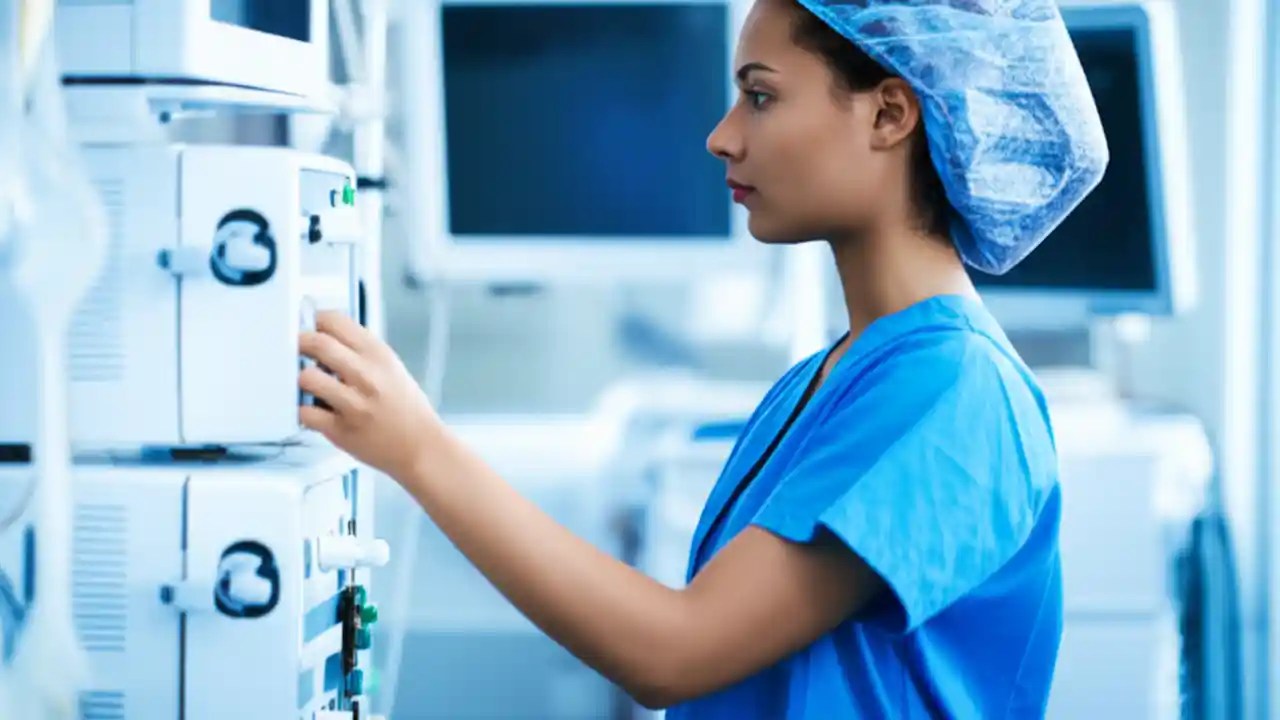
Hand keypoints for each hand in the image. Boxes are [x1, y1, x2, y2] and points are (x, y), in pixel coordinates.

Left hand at [298, 311, 441, 480]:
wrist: (421, 446)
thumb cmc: (404, 407)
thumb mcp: (391, 367)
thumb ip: (360, 350)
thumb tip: (323, 334)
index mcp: (379, 354)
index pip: (335, 321)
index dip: (315, 321)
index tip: (309, 328)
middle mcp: (367, 376)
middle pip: (317, 343)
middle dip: (299, 344)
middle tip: (297, 351)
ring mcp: (354, 404)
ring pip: (307, 378)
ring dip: (300, 379)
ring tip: (307, 384)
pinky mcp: (341, 430)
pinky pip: (306, 413)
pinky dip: (302, 410)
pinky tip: (312, 409)